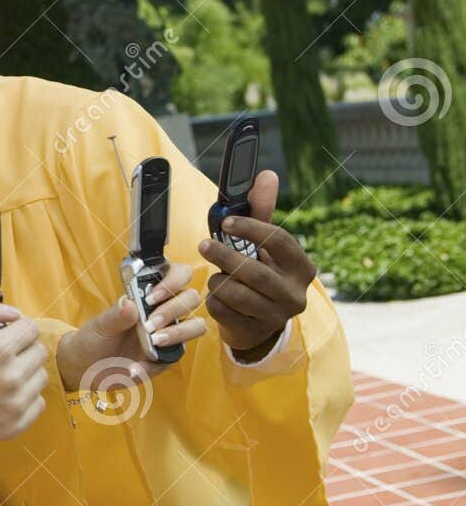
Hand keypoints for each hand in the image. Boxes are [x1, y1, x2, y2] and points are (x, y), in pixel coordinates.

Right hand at [0, 296, 47, 443]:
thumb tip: (14, 313)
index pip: (31, 329)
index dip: (17, 329)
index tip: (7, 335)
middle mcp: (11, 376)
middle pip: (39, 352)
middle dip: (23, 350)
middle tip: (3, 357)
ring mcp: (15, 403)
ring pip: (41, 377)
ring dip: (26, 373)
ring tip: (2, 376)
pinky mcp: (16, 424)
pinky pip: (38, 403)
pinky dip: (25, 397)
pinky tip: (3, 396)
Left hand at [57, 267, 207, 389]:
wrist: (87, 368)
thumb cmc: (94, 338)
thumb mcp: (100, 326)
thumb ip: (115, 315)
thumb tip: (129, 303)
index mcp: (149, 294)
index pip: (178, 274)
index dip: (174, 279)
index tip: (152, 296)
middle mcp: (164, 311)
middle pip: (191, 298)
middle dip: (173, 308)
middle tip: (149, 323)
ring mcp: (169, 333)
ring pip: (197, 325)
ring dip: (178, 332)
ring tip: (153, 341)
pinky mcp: (168, 357)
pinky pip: (175, 356)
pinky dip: (156, 362)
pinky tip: (134, 367)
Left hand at [198, 170, 315, 359]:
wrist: (259, 319)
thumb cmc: (261, 269)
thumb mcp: (263, 243)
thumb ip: (262, 210)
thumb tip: (267, 174)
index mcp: (303, 268)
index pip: (280, 241)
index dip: (251, 229)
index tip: (227, 222)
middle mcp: (295, 294)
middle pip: (254, 271)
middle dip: (225, 255)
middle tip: (204, 244)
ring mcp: (276, 317)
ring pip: (235, 293)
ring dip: (218, 279)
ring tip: (216, 273)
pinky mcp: (254, 332)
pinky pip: (222, 310)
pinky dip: (213, 299)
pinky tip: (218, 294)